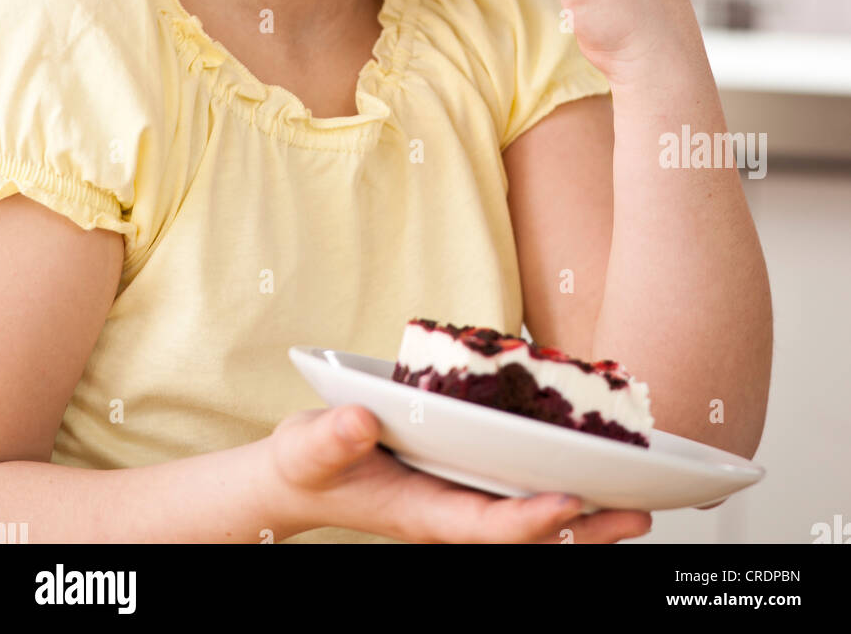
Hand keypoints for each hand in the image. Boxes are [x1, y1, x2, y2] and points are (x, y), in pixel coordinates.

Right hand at [262, 405, 651, 543]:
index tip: (572, 502)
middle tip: (643, 512)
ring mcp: (462, 496)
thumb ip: (333, 436)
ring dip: (588, 510)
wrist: (303, 473)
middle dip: (586, 526)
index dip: (531, 518)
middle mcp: (453, 510)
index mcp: (423, 512)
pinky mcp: (465, 477)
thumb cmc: (306, 463)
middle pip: (529, 529)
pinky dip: (561, 479)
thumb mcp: (310, 447)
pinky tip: (595, 463)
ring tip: (644, 496)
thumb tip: (358, 420)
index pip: (486, 524)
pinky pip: (522, 486)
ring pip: (534, 511)